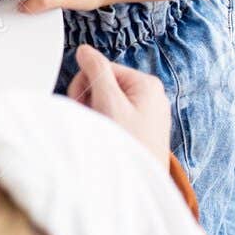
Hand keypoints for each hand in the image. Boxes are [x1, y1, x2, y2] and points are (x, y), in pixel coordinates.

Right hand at [66, 45, 171, 161]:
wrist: (140, 184)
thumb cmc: (129, 145)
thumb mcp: (109, 101)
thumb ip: (96, 70)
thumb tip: (85, 50)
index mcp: (147, 84)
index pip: (102, 68)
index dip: (86, 84)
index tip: (83, 104)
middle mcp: (151, 96)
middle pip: (105, 83)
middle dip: (91, 99)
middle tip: (91, 119)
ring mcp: (148, 114)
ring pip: (108, 102)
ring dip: (96, 114)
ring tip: (100, 131)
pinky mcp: (143, 130)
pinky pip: (116, 118)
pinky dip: (106, 125)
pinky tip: (107, 138)